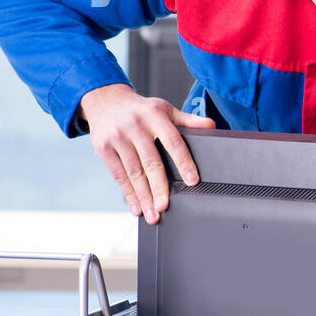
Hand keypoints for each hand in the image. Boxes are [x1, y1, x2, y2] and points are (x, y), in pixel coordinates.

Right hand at [79, 83, 215, 223]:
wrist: (106, 101)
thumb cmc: (141, 109)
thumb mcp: (164, 109)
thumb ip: (188, 120)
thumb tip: (211, 127)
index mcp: (155, 115)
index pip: (173, 141)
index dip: (183, 162)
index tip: (192, 181)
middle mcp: (135, 126)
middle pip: (151, 162)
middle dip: (159, 187)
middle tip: (165, 206)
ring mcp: (118, 137)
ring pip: (134, 172)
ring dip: (144, 196)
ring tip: (153, 214)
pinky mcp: (103, 148)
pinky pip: (119, 175)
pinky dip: (129, 194)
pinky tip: (137, 207)